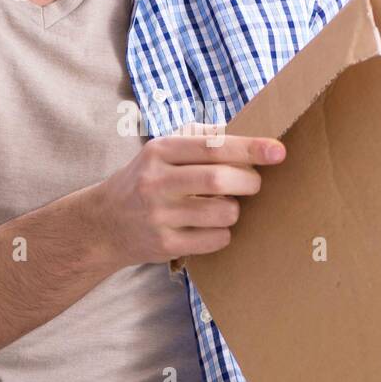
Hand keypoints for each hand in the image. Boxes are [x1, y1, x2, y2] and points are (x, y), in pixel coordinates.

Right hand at [90, 122, 286, 267]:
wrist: (103, 224)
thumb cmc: (145, 181)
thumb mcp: (161, 151)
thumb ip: (200, 139)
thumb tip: (247, 137)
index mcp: (160, 151)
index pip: (212, 146)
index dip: (250, 148)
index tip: (277, 151)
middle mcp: (156, 181)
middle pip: (219, 179)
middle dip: (249, 181)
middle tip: (253, 183)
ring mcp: (159, 215)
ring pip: (222, 212)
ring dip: (235, 209)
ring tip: (226, 206)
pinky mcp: (164, 244)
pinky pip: (215, 239)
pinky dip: (223, 233)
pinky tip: (211, 227)